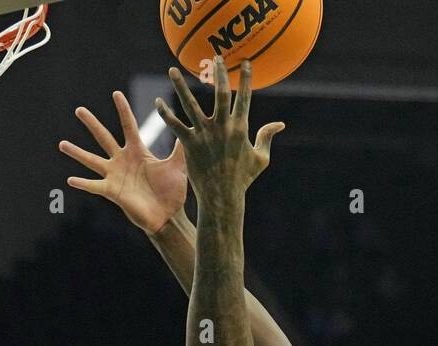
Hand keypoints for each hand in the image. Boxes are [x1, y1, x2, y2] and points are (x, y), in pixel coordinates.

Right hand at [59, 91, 188, 233]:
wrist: (168, 217)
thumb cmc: (173, 193)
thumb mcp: (178, 167)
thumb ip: (179, 149)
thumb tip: (188, 128)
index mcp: (138, 152)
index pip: (128, 126)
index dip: (123, 110)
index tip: (116, 93)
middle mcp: (123, 160)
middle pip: (104, 138)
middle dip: (92, 124)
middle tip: (79, 109)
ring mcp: (115, 176)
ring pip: (92, 160)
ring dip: (77, 152)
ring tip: (62, 144)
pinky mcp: (112, 192)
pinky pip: (95, 186)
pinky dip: (83, 183)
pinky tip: (70, 179)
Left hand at [154, 57, 283, 203]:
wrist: (222, 197)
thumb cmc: (243, 179)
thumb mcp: (260, 158)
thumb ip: (267, 137)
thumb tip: (280, 124)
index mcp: (241, 129)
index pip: (245, 98)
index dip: (246, 79)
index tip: (245, 63)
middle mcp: (222, 128)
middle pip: (220, 94)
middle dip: (219, 73)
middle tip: (215, 57)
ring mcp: (204, 135)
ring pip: (190, 104)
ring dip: (180, 86)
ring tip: (172, 69)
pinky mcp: (189, 144)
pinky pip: (175, 125)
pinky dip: (165, 113)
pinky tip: (158, 102)